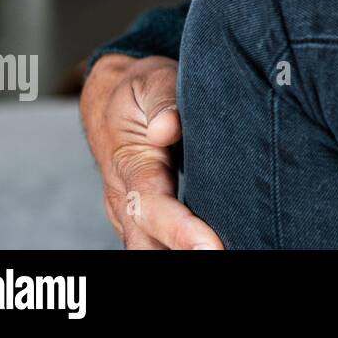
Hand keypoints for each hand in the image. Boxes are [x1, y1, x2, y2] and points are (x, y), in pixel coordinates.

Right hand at [80, 54, 222, 249]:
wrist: (111, 99)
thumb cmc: (140, 90)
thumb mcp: (151, 81)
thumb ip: (163, 101)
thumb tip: (167, 128)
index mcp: (130, 164)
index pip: (151, 205)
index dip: (180, 231)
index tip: (210, 247)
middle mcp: (124, 197)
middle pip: (148, 242)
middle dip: (183, 255)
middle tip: (226, 256)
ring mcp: (130, 213)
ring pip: (150, 249)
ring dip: (182, 256)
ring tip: (225, 254)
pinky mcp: (143, 219)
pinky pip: (157, 246)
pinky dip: (179, 250)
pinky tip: (214, 250)